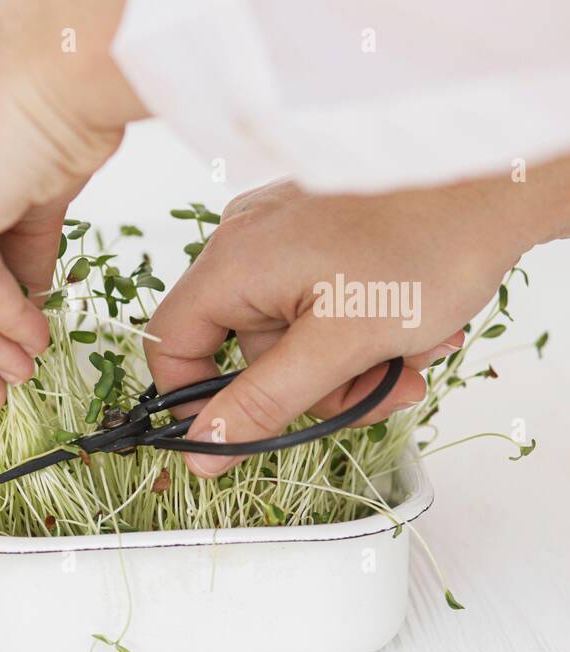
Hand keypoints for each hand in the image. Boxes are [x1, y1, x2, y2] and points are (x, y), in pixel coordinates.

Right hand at [145, 172, 567, 476]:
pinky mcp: (321, 228)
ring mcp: (285, 230)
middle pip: (248, 349)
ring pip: (293, 331)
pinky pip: (319, 301)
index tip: (246, 432)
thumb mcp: (338, 346)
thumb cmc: (430, 243)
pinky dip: (360, 325)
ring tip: (414, 354)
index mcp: (232, 262)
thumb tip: (203, 449)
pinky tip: (412, 325)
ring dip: (351, 361)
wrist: (505, 177)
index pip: (170, 343)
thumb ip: (262, 403)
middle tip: (379, 391)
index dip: (197, 400)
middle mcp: (246, 239)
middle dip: (316, 385)